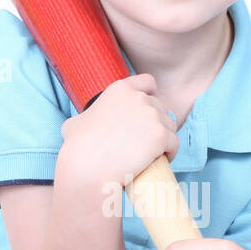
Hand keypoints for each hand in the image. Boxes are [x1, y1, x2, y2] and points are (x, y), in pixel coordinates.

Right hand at [58, 73, 177, 190]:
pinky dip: (171, 152)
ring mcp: (152, 115)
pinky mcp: (161, 135)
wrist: (88, 167)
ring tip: (153, 154)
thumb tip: (81, 123)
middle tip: (146, 142)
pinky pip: (175, 143)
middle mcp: (138, 98)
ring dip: (165, 138)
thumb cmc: (78, 149)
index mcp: (120, 89)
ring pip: (170, 125)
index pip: (148, 83)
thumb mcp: (75, 122)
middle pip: (161, 107)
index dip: (151, 97)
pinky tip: (162, 160)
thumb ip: (85, 117)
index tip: (146, 114)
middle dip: (156, 123)